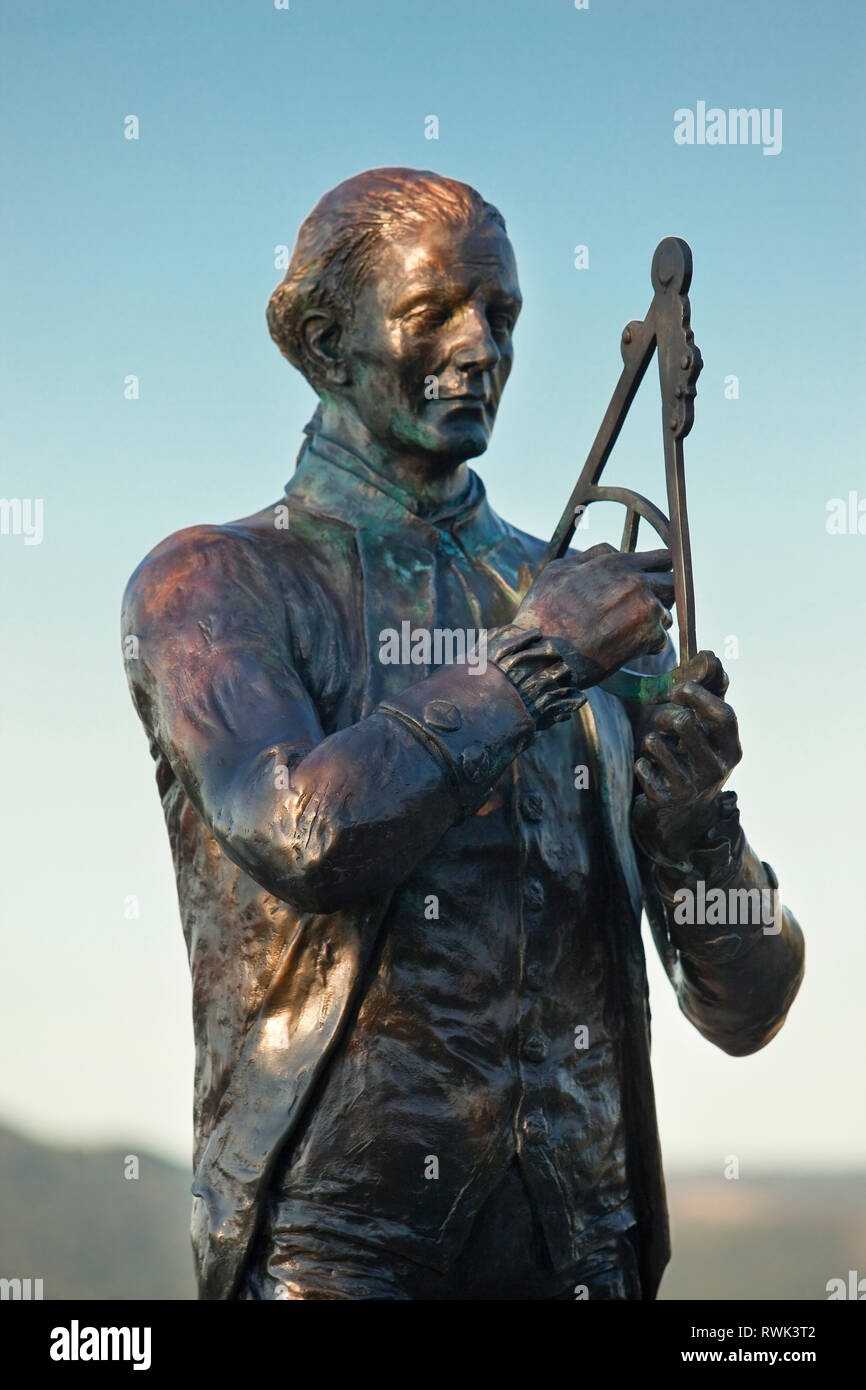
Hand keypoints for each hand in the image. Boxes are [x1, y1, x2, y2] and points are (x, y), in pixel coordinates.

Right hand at [514, 544, 674, 685]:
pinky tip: (624, 646)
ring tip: (625, 630)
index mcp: (617, 564)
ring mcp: (646, 611)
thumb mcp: (558, 570)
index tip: (658, 576)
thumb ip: (591, 557)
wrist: (543, 654)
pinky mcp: (648, 639)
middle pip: (673, 584)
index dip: (662, 568)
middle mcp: (637, 583)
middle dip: (661, 594)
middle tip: (643, 606)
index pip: (663, 557)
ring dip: (653, 621)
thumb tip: (613, 551)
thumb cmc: (544, 613)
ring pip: (667, 614)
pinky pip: (660, 640)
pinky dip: (647, 645)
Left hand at [632, 651, 741, 865]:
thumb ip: (709, 699)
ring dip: (650, 738)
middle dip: (665, 715)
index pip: (723, 716)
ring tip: (657, 748)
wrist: (682, 821)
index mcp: (731, 749)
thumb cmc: (693, 765)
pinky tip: (651, 772)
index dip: (699, 696)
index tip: (678, 687)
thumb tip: (712, 656)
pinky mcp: (668, 799)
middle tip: (662, 721)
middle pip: (684, 723)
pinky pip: (642, 765)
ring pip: (657, 741)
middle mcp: (718, 769)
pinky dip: (641, 764)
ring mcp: (694, 787)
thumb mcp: (708, 737)